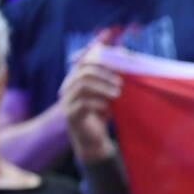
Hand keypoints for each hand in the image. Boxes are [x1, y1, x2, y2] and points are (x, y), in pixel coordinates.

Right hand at [60, 32, 121, 163]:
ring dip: (102, 87)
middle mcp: (69, 84)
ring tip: (117, 94)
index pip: (86, 57)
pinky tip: (108, 108)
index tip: (122, 54)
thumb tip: (127, 53)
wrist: (93, 140)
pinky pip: (83, 103)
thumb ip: (113, 76)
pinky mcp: (70, 113)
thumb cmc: (102, 114)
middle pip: (84, 69)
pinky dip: (98, 103)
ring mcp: (67, 98)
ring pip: (83, 84)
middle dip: (104, 72)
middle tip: (121, 81)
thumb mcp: (109, 93)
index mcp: (77, 76)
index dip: (101, 52)